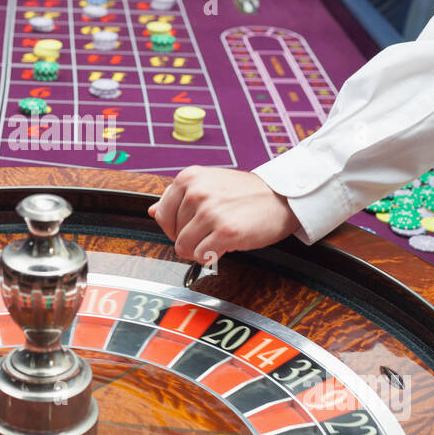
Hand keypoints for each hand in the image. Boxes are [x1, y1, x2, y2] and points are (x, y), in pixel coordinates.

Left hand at [147, 166, 298, 263]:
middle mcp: (196, 192)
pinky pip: (201, 256)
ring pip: (183, 248)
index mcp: (189, 178)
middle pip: (173, 233)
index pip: (161, 214)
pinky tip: (223, 245)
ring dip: (199, 249)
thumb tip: (152, 211)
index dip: (175, 226)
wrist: (281, 197)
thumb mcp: (208, 184)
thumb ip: (178, 198)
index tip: (191, 225)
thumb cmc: (245, 193)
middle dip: (190, 237)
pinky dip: (211, 256)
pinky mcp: (225, 232)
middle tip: (212, 228)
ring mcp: (210, 212)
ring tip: (217, 237)